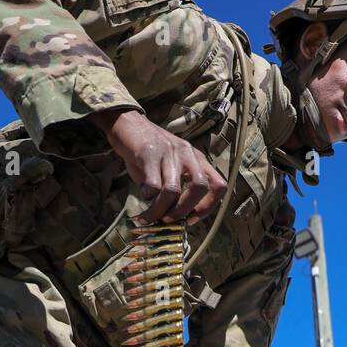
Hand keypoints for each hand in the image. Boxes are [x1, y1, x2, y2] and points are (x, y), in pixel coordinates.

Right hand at [90, 108, 226, 225]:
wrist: (128, 124)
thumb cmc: (151, 154)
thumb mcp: (172, 168)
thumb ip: (178, 191)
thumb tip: (175, 222)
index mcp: (197, 159)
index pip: (218, 185)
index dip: (208, 208)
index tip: (191, 220)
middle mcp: (188, 154)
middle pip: (200, 188)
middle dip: (183, 211)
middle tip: (168, 220)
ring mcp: (169, 152)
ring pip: (173, 191)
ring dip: (160, 210)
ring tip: (149, 216)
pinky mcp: (149, 153)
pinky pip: (152, 186)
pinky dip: (147, 198)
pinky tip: (142, 196)